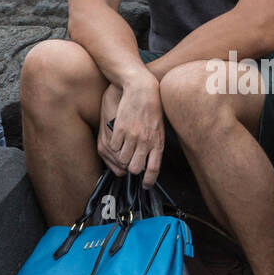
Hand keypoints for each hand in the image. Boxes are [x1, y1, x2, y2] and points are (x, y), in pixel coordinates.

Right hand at [101, 70, 164, 184]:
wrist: (142, 88)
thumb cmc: (153, 108)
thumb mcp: (160, 128)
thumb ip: (155, 145)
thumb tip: (150, 161)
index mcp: (157, 142)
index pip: (153, 169)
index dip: (148, 181)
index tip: (145, 185)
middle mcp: (145, 141)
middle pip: (134, 168)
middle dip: (131, 168)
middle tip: (130, 162)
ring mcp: (132, 136)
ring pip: (122, 159)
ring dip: (121, 157)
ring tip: (123, 148)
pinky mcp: (120, 129)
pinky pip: (113, 146)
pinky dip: (114, 145)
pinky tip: (117, 137)